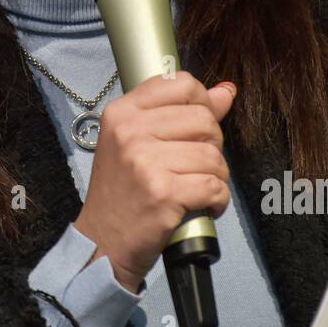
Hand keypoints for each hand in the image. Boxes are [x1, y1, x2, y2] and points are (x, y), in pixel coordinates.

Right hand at [73, 72, 236, 291]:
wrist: (102, 242)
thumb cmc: (122, 192)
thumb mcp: (138, 143)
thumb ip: (181, 113)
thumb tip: (225, 92)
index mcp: (122, 113)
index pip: (181, 84)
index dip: (202, 104)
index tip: (196, 128)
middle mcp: (130, 132)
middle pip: (204, 120)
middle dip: (212, 146)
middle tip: (194, 167)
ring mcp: (145, 162)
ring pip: (213, 156)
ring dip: (216, 177)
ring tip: (196, 189)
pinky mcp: (163, 193)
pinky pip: (215, 187)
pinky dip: (217, 201)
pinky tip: (201, 206)